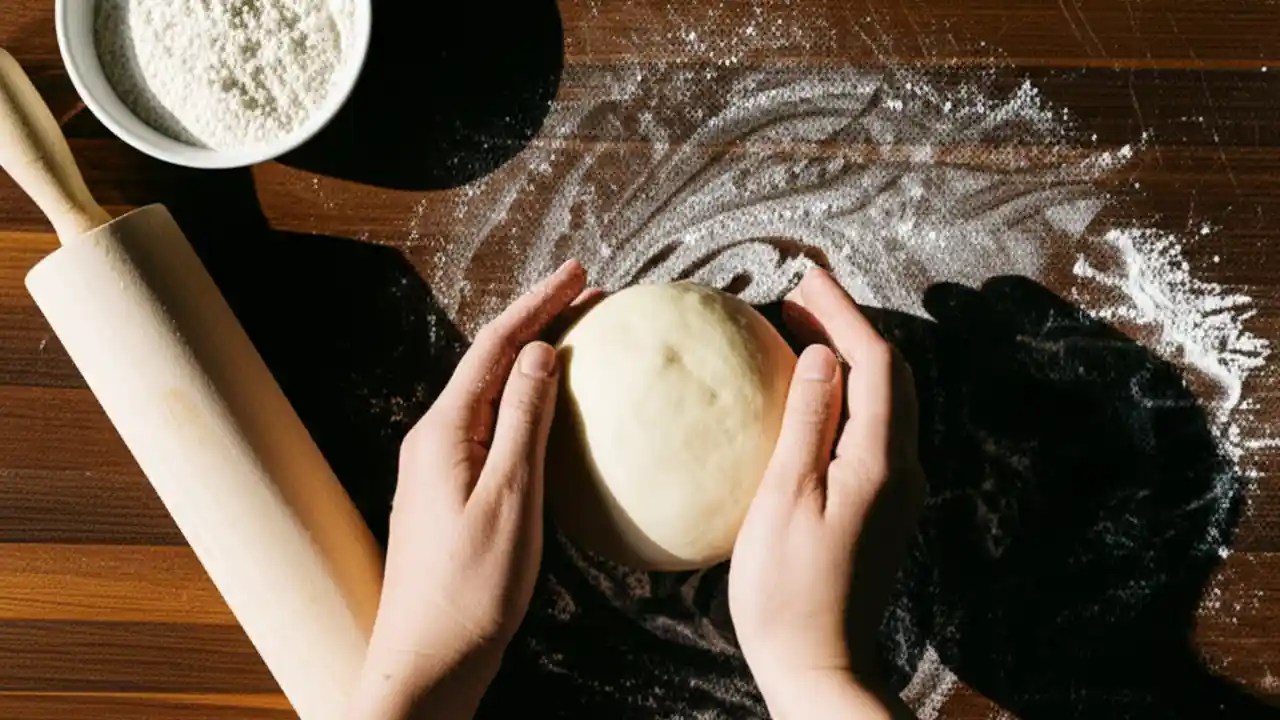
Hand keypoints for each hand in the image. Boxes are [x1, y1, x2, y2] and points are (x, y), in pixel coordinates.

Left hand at [348, 260, 587, 719]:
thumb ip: (524, 421)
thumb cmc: (470, 589)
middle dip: (538, 321)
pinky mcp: (453, 491)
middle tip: (590, 296)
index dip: (537, 304)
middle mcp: (435, 439)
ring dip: (534, 359)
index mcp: (444, 431)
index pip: (494, 345)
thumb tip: (540, 353)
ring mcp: (441, 466)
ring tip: (578, 337)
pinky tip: (554, 409)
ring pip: (492, 392)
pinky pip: (495, 427)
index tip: (578, 273)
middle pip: (490, 361)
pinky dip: (529, 402)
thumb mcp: (510, 499)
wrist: (428, 661)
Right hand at [729, 268, 924, 718]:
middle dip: (850, 325)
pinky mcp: (881, 508)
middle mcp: (902, 469)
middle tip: (801, 295)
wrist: (818, 665)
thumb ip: (809, 422)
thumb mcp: (785, 498)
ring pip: (886, 400)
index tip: (808, 275)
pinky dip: (848, 392)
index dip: (844, 311)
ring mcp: (896, 491)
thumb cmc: (788, 590)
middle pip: (890, 375)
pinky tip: (811, 392)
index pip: (874, 362)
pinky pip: (873, 428)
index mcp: (880, 461)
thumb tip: (826, 354)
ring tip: (802, 331)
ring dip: (851, 357)